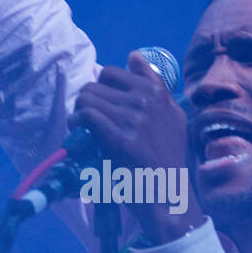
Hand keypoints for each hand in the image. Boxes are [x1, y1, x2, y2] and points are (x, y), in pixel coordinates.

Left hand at [69, 51, 204, 241]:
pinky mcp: (120, 139)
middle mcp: (147, 101)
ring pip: (86, 99)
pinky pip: (86, 117)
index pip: (112, 73)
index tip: (103, 109)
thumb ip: (155, 85)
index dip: (101, 91)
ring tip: (84, 133)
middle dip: (87, 103)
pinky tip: (82, 139)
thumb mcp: (173, 117)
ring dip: (79, 116)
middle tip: (89, 124)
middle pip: (95, 86)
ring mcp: (134, 118)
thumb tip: (133, 56)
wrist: (170, 196)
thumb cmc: (168, 159)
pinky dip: (77, 126)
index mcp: (158, 92)